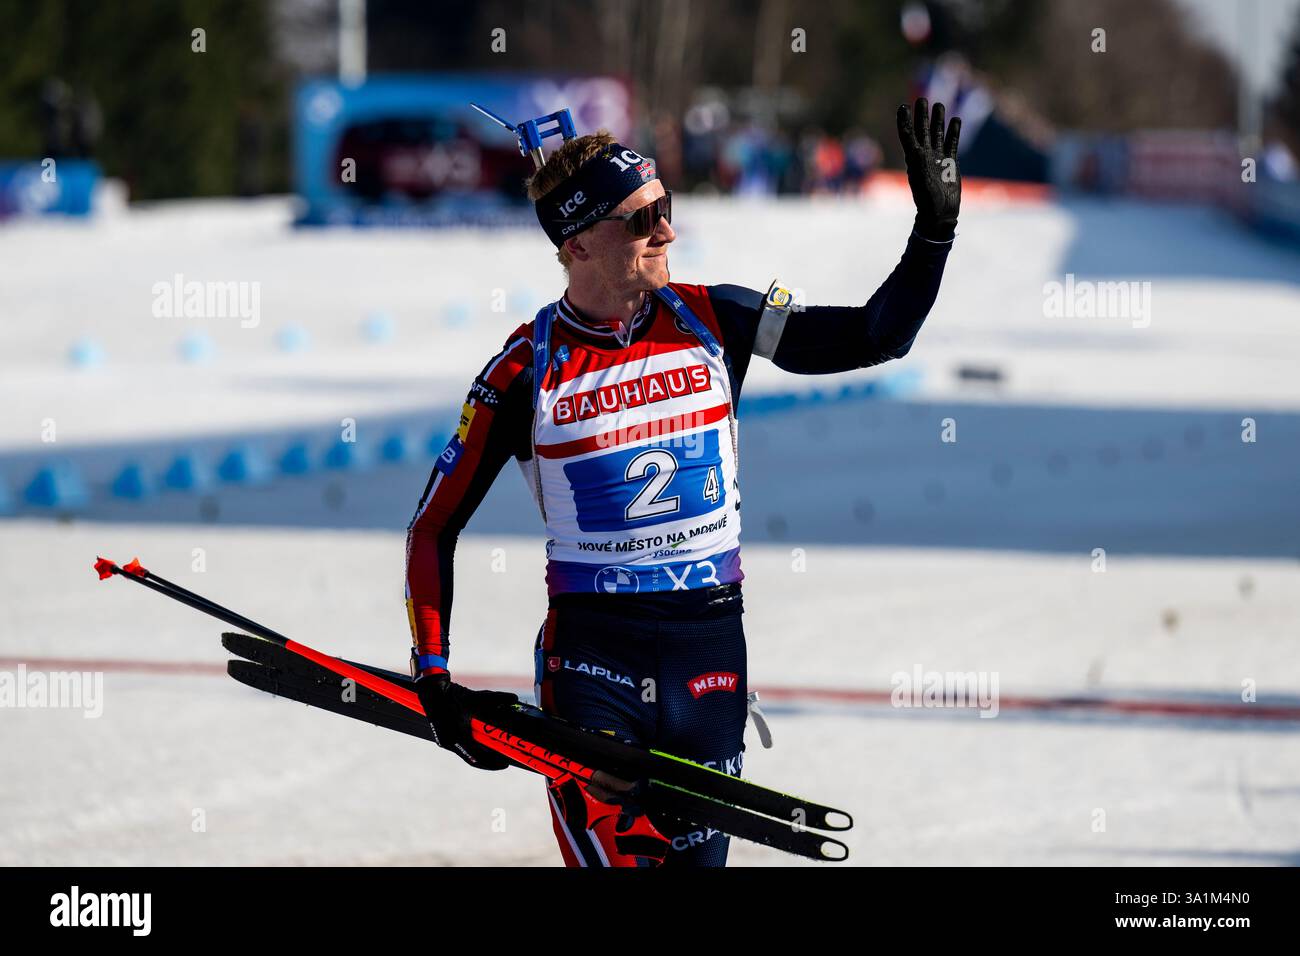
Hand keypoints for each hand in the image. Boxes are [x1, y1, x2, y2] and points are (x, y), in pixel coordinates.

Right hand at [415, 673, 517, 770]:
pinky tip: (480, 746)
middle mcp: (450, 742)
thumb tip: (514, 698)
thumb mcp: (478, 698)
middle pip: (473, 759)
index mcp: (458, 736)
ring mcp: (444, 741)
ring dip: (480, 756)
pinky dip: (472, 749)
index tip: (505, 763)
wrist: (432, 691)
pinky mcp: (443, 738)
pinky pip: (460, 748)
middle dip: (488, 762)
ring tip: (493, 756)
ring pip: (466, 755)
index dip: (493, 762)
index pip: (479, 756)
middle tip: (501, 763)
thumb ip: (497, 699)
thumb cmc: (454, 695)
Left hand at [896, 98, 960, 239]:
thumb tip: (909, 137)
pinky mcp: (951, 162)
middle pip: (923, 130)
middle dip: (922, 115)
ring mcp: (938, 158)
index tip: (903, 106)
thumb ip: (914, 154)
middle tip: (922, 99)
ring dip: (938, 120)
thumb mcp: (918, 172)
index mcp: (913, 156)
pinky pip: (952, 143)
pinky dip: (953, 132)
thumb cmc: (926, 194)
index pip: (907, 134)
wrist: (939, 211)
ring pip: (938, 134)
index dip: (905, 120)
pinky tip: (955, 120)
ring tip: (939, 105)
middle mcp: (925, 155)